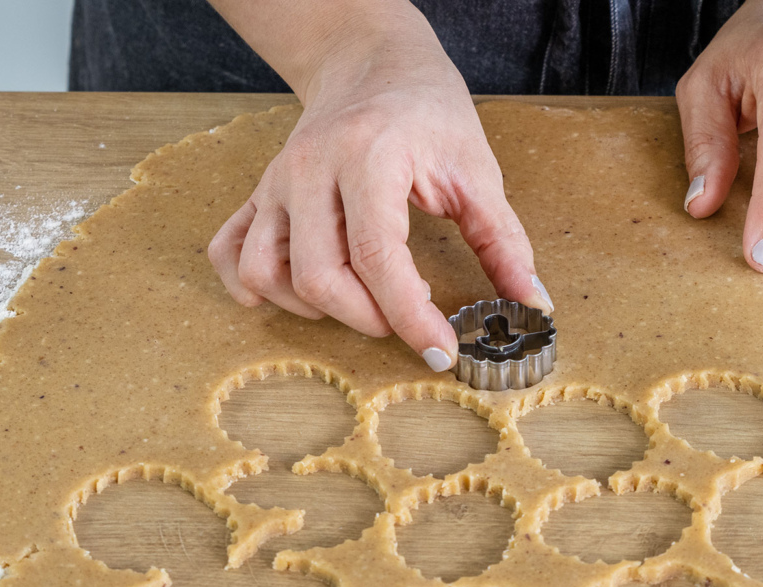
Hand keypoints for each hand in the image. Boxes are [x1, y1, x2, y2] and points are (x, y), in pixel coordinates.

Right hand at [208, 5, 551, 371]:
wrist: (371, 60)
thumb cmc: (426, 109)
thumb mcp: (476, 168)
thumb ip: (504, 240)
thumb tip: (533, 303)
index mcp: (368, 156)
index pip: (378, 257)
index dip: (411, 316)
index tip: (442, 350)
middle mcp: (310, 169)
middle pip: (318, 276)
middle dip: (368, 318)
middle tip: (408, 319)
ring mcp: (276, 183)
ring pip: (266, 272)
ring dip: (313, 309)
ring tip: (360, 302)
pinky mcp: (259, 195)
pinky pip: (229, 252)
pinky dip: (253, 286)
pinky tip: (293, 294)